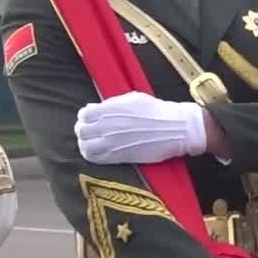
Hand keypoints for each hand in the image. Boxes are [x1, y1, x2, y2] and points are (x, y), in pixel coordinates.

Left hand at [74, 91, 208, 164]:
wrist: (175, 128)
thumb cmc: (155, 111)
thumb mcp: (132, 99)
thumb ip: (110, 104)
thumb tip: (92, 108)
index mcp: (111, 109)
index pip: (84, 114)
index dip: (85, 117)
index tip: (90, 118)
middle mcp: (108, 126)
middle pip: (82, 131)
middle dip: (83, 130)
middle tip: (89, 131)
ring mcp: (113, 143)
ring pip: (85, 147)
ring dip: (85, 144)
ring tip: (92, 142)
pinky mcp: (120, 157)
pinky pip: (96, 159)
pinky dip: (92, 155)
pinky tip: (97, 151)